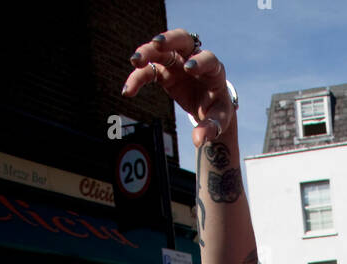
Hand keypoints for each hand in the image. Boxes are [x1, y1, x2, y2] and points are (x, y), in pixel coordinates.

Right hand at [123, 30, 233, 147]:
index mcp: (213, 70)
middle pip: (182, 39)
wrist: (208, 106)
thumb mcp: (218, 120)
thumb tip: (198, 140)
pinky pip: (149, 69)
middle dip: (169, 40)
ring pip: (161, 50)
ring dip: (147, 52)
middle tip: (157, 44)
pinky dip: (138, 77)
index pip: (208, 59)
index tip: (188, 68)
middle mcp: (194, 59)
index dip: (198, 61)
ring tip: (135, 61)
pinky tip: (128, 90)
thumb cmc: (216, 109)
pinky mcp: (165, 71)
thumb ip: (211, 128)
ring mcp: (178, 62)